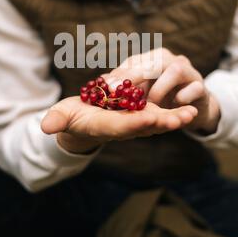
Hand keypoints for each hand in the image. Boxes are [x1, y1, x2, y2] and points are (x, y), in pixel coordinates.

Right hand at [41, 94, 197, 154]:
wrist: (84, 122)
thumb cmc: (70, 117)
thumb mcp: (61, 116)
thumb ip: (57, 120)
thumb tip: (46, 126)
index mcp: (104, 126)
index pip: (119, 126)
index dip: (132, 123)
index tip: (147, 119)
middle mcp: (123, 127)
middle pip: (144, 126)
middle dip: (160, 123)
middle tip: (177, 119)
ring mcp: (134, 122)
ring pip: (156, 122)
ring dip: (173, 119)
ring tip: (191, 114)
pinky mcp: (141, 116)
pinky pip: (160, 115)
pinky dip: (174, 113)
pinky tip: (191, 109)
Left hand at [103, 48, 220, 134]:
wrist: (192, 107)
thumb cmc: (162, 97)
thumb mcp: (142, 91)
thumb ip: (126, 87)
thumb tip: (101, 83)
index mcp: (153, 58)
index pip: (135, 61)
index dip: (121, 73)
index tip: (106, 85)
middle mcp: (170, 60)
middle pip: (153, 62)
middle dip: (136, 76)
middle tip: (121, 92)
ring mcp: (189, 71)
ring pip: (175, 70)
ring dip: (160, 88)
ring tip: (151, 104)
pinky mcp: (201, 86)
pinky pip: (195, 88)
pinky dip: (184, 95)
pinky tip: (176, 103)